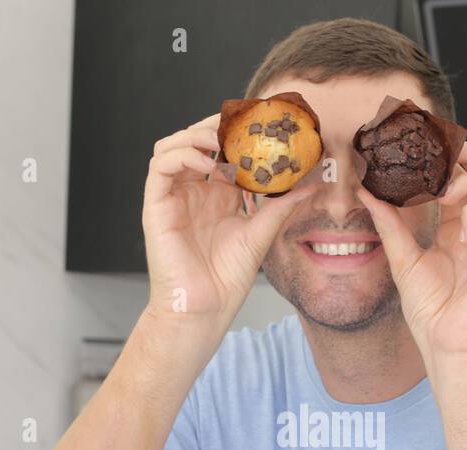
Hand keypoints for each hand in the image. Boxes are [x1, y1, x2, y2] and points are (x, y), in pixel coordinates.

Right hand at [142, 114, 306, 346]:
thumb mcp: (261, 234)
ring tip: (221, 140)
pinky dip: (182, 154)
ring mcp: (174, 196)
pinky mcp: (156, 205)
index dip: (237, 133)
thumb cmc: (228, 279)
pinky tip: (206, 162)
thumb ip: (280, 206)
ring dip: (196, 134)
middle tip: (241, 124)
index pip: (223, 149)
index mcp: (217, 194)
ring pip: (174, 144)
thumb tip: (309, 184)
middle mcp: (194, 190)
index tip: (261, 125)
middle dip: (217, 126)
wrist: (205, 308)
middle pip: (197, 139)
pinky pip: (160, 165)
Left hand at [358, 142, 466, 366]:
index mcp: (458, 230)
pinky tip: (461, 233)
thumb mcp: (403, 261)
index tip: (419, 151)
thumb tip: (367, 191)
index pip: (460, 180)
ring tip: (444, 195)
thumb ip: (389, 224)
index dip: (445, 160)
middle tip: (439, 152)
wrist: (450, 347)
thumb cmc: (432, 314)